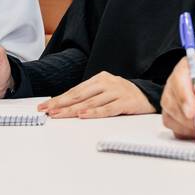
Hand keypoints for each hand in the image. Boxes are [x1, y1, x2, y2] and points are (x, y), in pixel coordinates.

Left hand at [40, 72, 154, 118]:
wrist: (149, 95)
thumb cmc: (123, 95)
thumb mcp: (106, 90)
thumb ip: (89, 96)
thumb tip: (65, 106)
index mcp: (100, 78)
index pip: (75, 90)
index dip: (59, 98)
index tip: (45, 106)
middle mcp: (107, 83)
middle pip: (79, 95)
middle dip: (60, 104)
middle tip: (46, 110)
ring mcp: (116, 92)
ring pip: (90, 102)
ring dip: (72, 110)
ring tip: (59, 115)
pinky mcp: (126, 102)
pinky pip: (107, 109)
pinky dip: (93, 112)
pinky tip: (82, 115)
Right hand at [161, 55, 194, 138]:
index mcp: (193, 67)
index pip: (178, 77)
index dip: (182, 95)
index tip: (192, 110)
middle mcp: (183, 83)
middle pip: (170, 99)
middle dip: (188, 117)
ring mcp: (180, 102)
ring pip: (170, 116)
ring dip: (191, 127)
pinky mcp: (181, 119)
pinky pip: (176, 129)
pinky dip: (191, 133)